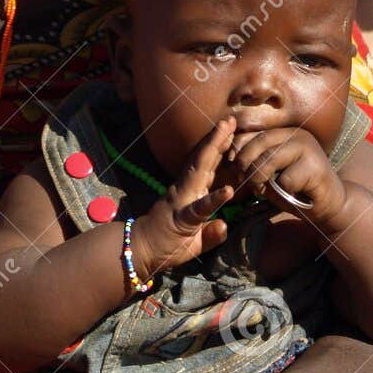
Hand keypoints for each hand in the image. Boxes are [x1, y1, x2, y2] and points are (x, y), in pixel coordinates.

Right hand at [130, 117, 236, 274]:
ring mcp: (182, 201)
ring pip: (200, 171)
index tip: (229, 130)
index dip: (217, 148)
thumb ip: (211, 234)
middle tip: (231, 119)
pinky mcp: (181, 218)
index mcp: (190, 193)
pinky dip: (213, 199)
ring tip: (227, 133)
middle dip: (217, 139)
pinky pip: (199, 209)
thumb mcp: (195, 242)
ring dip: (214, 150)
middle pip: (204, 161)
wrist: (141, 253)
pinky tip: (226, 191)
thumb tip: (224, 225)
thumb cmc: (167, 245)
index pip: (206, 167)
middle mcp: (186, 191)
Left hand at [226, 127, 346, 229]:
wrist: (330, 206)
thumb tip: (230, 156)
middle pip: (260, 142)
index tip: (230, 165)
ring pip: (270, 159)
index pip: (254, 133)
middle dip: (245, 163)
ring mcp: (309, 149)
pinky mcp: (315, 168)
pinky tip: (289, 197)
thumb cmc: (297, 189)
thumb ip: (256, 161)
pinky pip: (285, 180)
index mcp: (286, 133)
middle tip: (241, 180)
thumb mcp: (272, 172)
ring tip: (261, 190)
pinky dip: (280, 193)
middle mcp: (298, 135)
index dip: (238, 148)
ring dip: (259, 179)